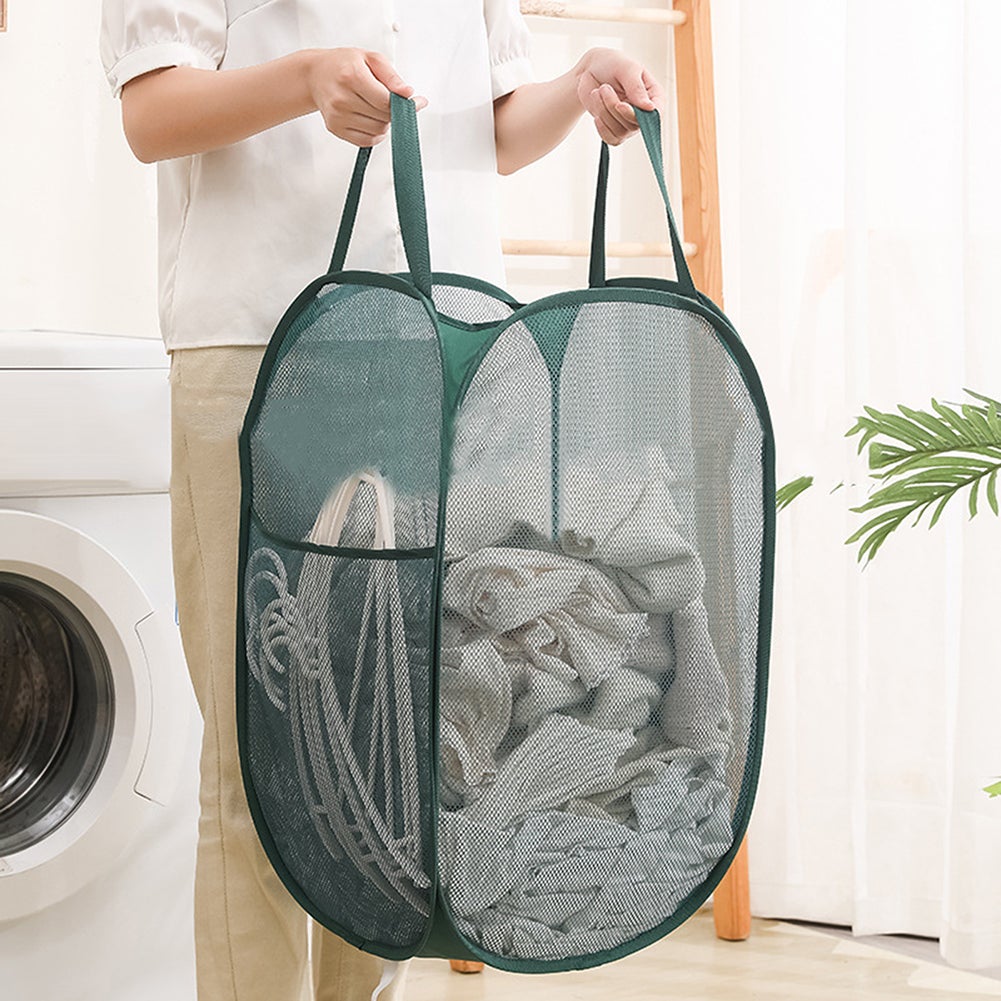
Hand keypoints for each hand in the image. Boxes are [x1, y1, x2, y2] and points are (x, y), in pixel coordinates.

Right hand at [305, 48, 426, 146]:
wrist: (315, 75)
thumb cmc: (344, 64)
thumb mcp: (371, 58)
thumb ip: (392, 76)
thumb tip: (408, 93)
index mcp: (352, 76)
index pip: (386, 101)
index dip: (404, 104)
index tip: (413, 102)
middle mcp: (342, 98)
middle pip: (383, 118)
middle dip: (393, 112)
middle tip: (390, 102)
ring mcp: (337, 116)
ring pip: (378, 131)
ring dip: (385, 123)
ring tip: (378, 108)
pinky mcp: (335, 129)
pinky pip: (366, 141)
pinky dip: (375, 134)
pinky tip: (371, 119)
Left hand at [574, 48, 663, 144]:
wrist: (591, 71)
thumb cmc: (612, 64)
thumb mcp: (626, 69)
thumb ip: (636, 88)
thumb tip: (650, 108)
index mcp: (654, 95)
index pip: (656, 114)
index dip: (639, 115)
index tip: (621, 105)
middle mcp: (644, 113)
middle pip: (633, 124)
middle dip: (613, 107)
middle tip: (604, 88)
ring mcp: (630, 124)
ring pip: (620, 132)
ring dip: (604, 112)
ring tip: (599, 92)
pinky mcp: (615, 131)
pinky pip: (611, 139)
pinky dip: (601, 128)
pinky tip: (597, 114)